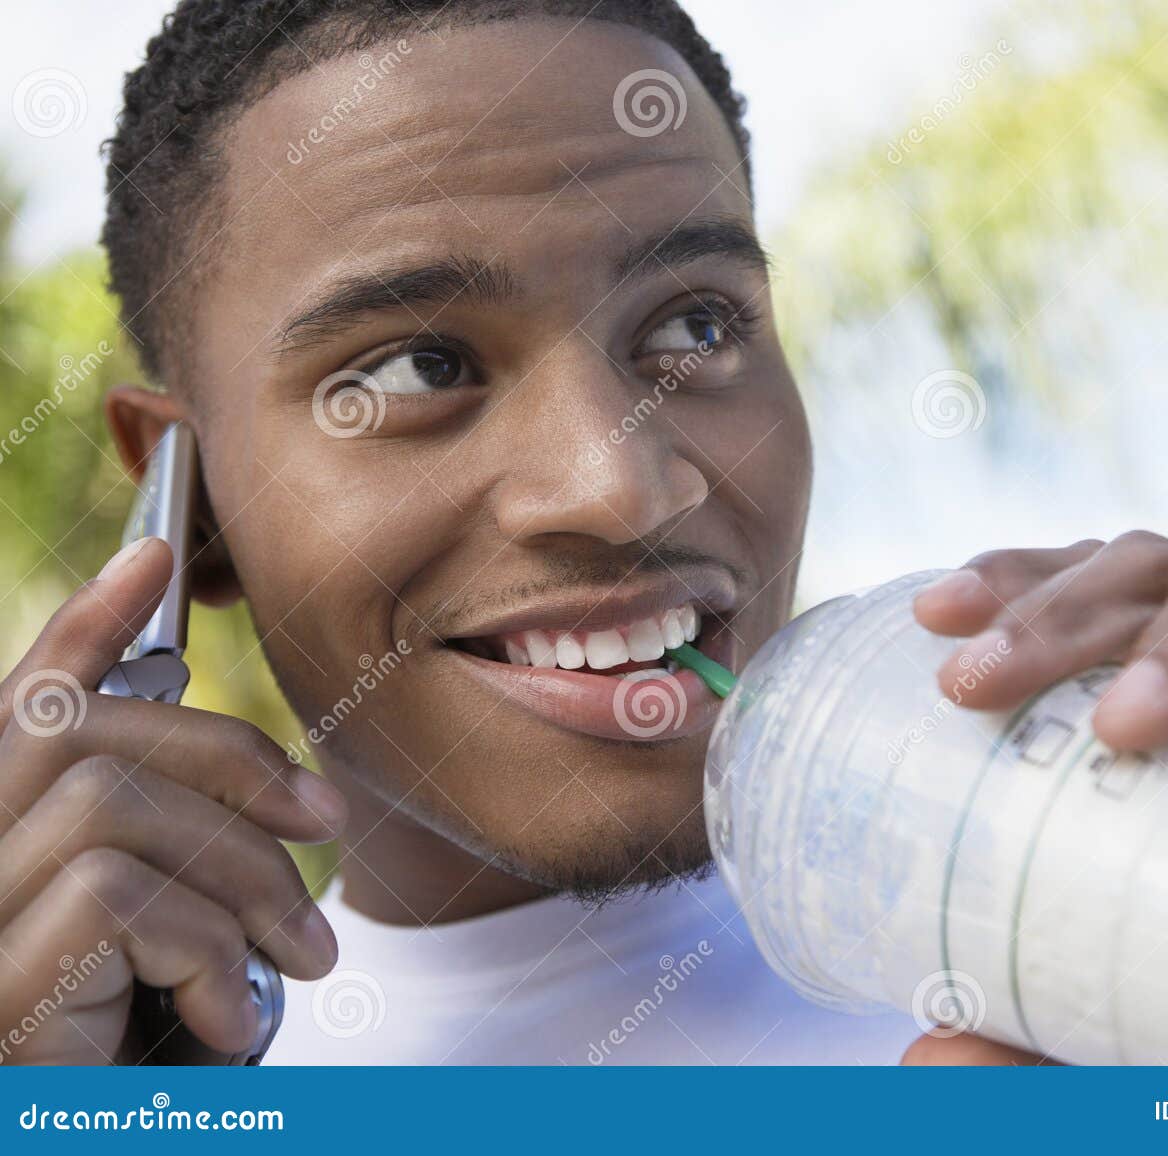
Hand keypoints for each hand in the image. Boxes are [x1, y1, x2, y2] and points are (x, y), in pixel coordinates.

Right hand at [0, 537, 345, 1064]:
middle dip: (226, 755)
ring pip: (111, 807)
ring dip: (239, 876)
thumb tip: (265, 781)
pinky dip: (202, 950)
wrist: (93, 1143)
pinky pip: (115, 901)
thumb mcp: (167, 954)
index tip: (154, 552)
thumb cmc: (129, 1076)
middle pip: (75, 732)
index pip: (19, 705)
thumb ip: (177, 861)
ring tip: (298, 959)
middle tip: (323, 823)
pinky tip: (226, 1021)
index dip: (83, 621)